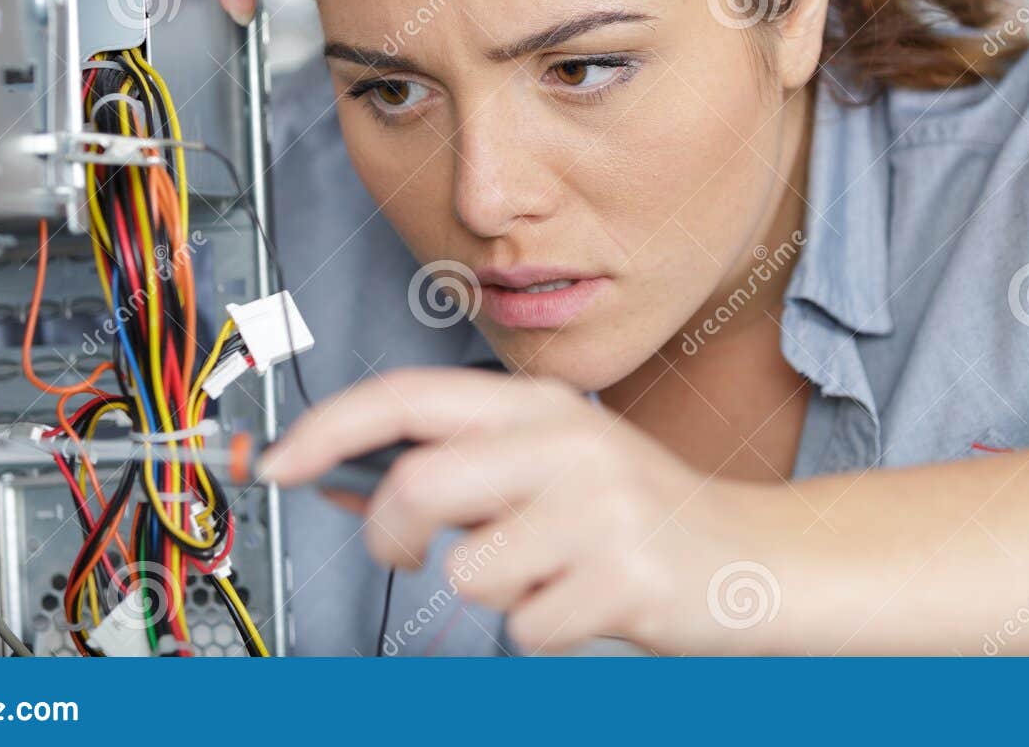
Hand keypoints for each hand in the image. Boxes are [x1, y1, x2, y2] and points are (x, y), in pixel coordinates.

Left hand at [258, 367, 792, 653]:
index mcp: (538, 405)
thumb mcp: (547, 462)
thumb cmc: (633, 511)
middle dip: (389, 538)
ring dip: (493, 591)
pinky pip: (523, 629)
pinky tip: (586, 601)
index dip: (328, 427)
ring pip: (467, 571)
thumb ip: (457, 463)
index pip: (407, 396)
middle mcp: (565, 442)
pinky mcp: (622, 576)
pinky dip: (542, 632)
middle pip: (419, 485)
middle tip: (408, 555)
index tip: (279, 464)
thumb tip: (341, 479)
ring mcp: (598, 507)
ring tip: (548, 573)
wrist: (749, 557)